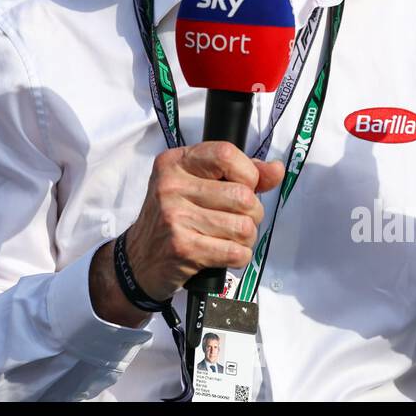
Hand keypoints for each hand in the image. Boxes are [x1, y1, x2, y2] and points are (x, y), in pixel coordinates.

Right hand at [125, 141, 283, 300]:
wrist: (139, 261)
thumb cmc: (173, 219)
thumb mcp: (196, 185)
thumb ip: (238, 174)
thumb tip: (276, 169)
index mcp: (175, 163)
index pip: (226, 154)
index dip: (248, 173)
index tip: (246, 186)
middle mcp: (171, 186)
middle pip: (243, 195)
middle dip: (251, 213)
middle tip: (236, 220)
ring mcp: (175, 217)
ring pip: (244, 226)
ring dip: (246, 238)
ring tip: (229, 238)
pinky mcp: (183, 248)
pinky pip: (236, 252)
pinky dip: (240, 256)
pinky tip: (224, 253)